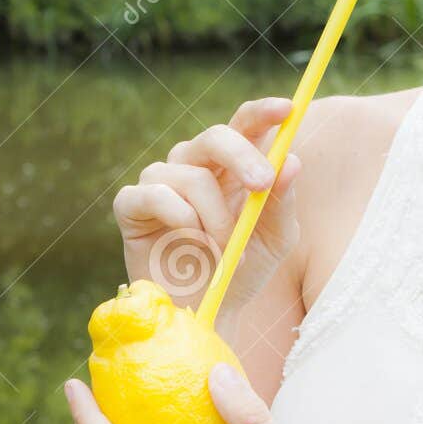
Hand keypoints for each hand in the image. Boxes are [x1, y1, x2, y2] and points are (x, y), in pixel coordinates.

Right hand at [112, 97, 301, 311]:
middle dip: (243, 156)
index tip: (287, 109)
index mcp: (231, 166)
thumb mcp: (274, 239)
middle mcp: (194, 165)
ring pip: (192, 176)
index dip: (263, 112)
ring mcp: (161, 182)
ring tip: (225, 250)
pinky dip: (181, 219)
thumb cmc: (240, 271)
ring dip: (216, 217)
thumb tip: (291, 161)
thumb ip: (282, 201)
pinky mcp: (131, 204)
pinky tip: (191, 242)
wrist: (204, 313)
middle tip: (262, 185)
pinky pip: (156, 194)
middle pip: (215, 136)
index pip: (244, 124)